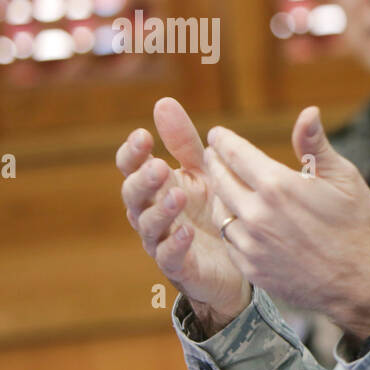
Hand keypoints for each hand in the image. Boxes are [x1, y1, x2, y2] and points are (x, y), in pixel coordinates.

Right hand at [117, 98, 249, 332]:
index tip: (143, 136)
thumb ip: (182, 142)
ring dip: (161, 210)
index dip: (133, 153)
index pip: (133, 167)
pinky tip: (186, 231)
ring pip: (149, 226)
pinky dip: (176, 244)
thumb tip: (163, 102)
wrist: (236, 259)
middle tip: (159, 167)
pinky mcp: (180, 267)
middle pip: (134, 196)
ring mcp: (162, 241)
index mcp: (155, 187)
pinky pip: (170, 257)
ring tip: (177, 195)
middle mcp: (151, 213)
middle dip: (144, 180)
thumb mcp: (202, 171)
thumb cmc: (212, 208)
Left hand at [202, 106, 369, 338]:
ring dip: (219, 194)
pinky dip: (230, 224)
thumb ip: (315, 145)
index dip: (224, 141)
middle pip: (220, 179)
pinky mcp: (252, 268)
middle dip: (216, 163)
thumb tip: (308, 111)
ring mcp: (252, 244)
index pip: (235, 153)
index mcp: (278, 186)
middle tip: (214, 155)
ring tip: (225, 185)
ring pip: (220, 210)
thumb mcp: (345, 179)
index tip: (218, 135)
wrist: (365, 285)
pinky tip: (239, 219)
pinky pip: (229, 239)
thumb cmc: (361, 227)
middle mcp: (257, 214)